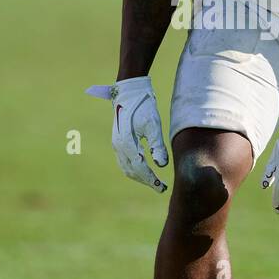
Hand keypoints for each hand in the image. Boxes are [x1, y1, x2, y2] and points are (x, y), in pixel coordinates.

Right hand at [86, 76, 168, 191]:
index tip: (162, 187)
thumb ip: (157, 146)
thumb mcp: (153, 125)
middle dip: (146, 180)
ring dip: (139, 176)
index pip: (139, 168)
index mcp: (126, 143)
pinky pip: (125, 160)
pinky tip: (145, 168)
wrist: (129, 91)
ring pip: (127, 167)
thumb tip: (161, 166)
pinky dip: (135, 168)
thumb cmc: (143, 106)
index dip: (151, 179)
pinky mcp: (118, 140)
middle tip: (161, 187)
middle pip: (131, 171)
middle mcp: (118, 146)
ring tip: (154, 181)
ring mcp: (116, 143)